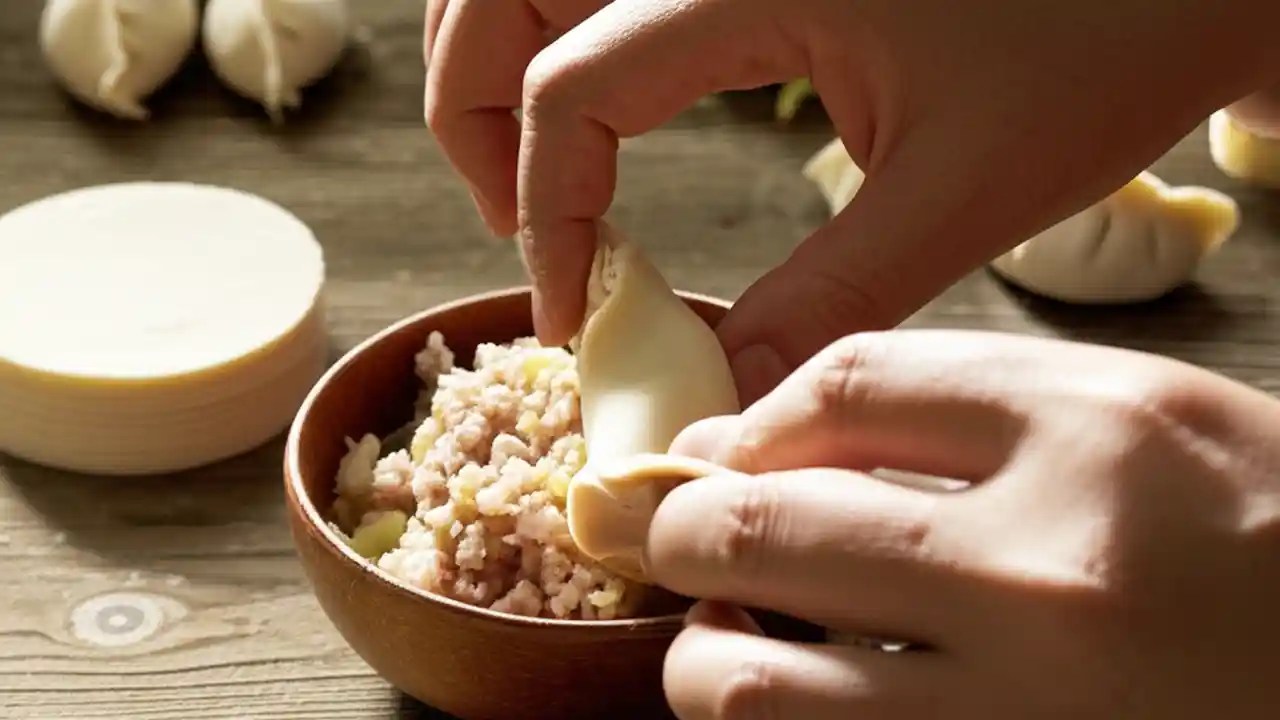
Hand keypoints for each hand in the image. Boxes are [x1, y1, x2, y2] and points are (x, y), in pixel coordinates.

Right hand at [425, 0, 1279, 400]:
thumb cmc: (1103, 41)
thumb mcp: (960, 189)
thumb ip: (830, 296)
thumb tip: (725, 393)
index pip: (570, 84)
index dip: (547, 209)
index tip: (572, 311)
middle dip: (471, 116)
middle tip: (515, 231)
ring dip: (499, 67)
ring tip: (536, 182)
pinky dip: (568, 52)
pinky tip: (597, 128)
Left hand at [644, 330, 1279, 718]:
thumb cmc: (1252, 530)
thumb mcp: (1132, 414)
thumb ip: (950, 403)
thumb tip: (751, 441)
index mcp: (1092, 437)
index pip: (841, 388)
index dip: (750, 420)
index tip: (728, 450)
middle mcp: (1046, 578)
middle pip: (758, 527)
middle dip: (681, 528)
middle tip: (684, 535)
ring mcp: (1024, 715)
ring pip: (751, 690)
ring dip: (705, 656)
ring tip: (732, 632)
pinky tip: (805, 694)